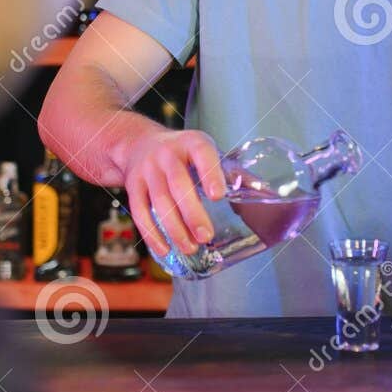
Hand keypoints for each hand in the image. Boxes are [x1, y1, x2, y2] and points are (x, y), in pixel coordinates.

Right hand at [120, 127, 225, 258]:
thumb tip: (259, 191)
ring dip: (174, 228)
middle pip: (178, 183)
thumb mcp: (204, 151)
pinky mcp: (133, 185)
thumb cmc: (183, 153)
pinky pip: (139, 212)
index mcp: (191, 142)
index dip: (210, 174)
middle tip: (206, 236)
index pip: (202, 153)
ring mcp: (147, 169)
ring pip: (159, 201)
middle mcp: (167, 153)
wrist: (139, 143)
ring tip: (190, 247)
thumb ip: (228, 171)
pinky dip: (151, 233)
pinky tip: (164, 249)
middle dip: (192, 213)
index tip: (218, 196)